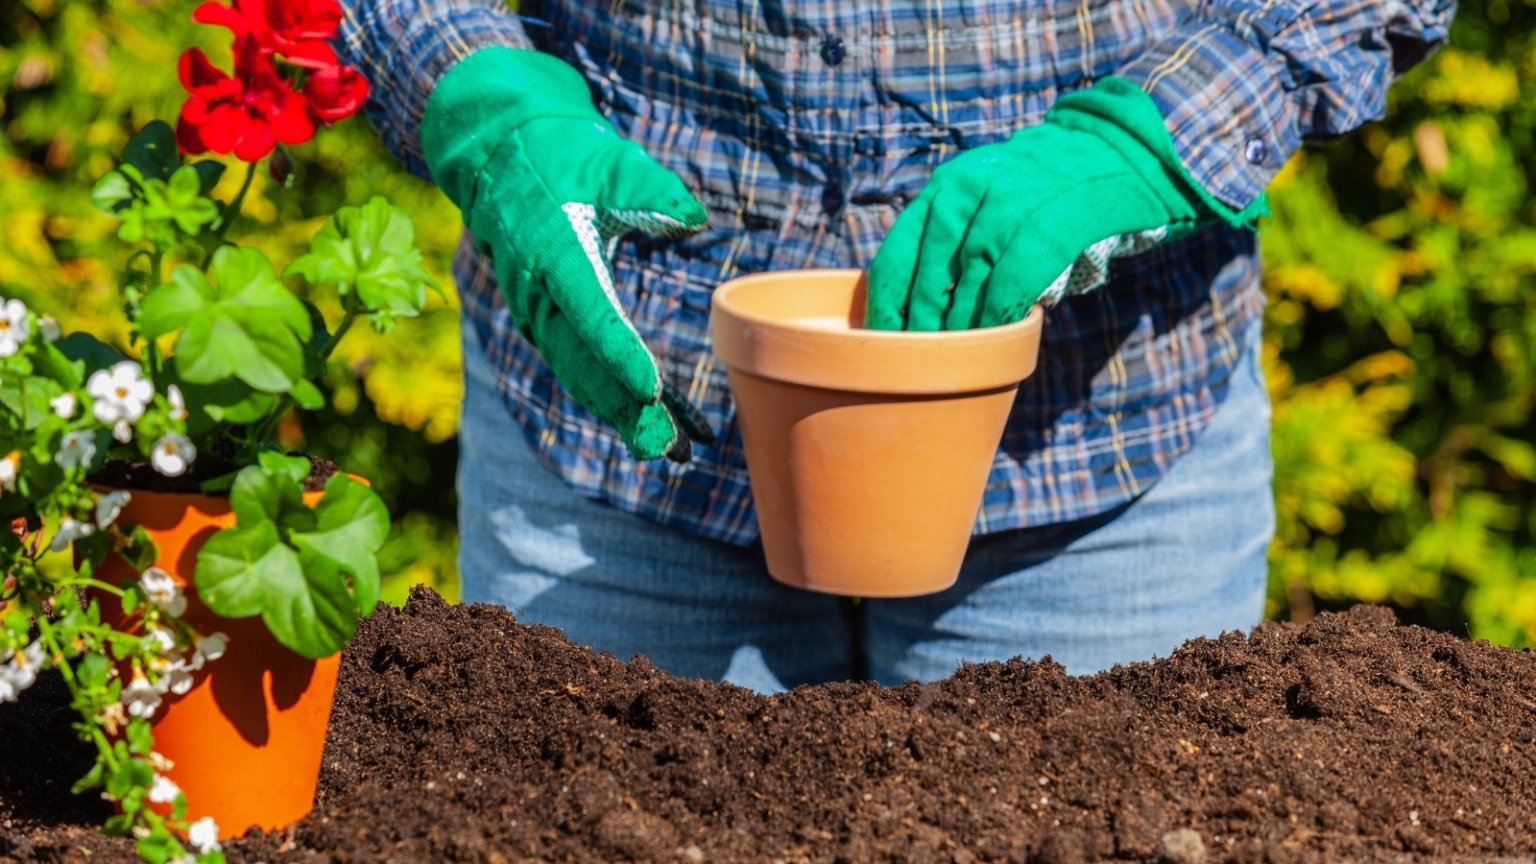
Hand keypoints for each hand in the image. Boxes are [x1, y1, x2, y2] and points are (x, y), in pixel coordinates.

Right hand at [423, 47, 712, 460]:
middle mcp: (540, 295)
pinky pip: (575, 366)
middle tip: (669, 448)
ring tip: (666, 450)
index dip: (622, 357)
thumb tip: (694, 220)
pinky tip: (639, 420)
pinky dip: (605, 396)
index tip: (653, 391)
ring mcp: (537, 311)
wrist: (499, 150)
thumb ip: (653, 193)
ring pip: (579, 375)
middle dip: (627, 411)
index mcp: (556, 254)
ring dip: (620, 414)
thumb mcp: (611, 162)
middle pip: (585, 366)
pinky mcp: (544, 318)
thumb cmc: (561, 153)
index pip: (593, 316)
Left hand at [865, 77, 1250, 331]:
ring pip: (966, 289)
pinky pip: (1009, 288)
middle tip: (923, 361)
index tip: (883, 343)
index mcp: (945, 189)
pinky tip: (997, 338)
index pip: (895, 257)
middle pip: (927, 282)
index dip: (886, 308)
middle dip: (922, 328)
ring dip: (960, 330)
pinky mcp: (1046, 227)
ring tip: (958, 356)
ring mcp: (1007, 209)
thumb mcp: (985, 195)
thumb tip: (916, 307)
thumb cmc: (1044, 192)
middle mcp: (967, 194)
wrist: (1116, 154)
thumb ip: (951, 237)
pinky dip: (999, 319)